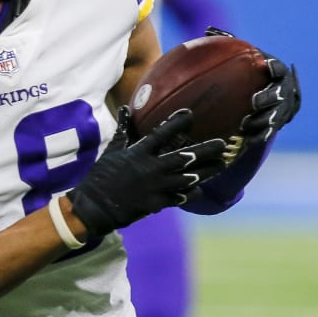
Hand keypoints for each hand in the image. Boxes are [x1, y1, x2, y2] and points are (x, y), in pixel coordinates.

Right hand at [67, 107, 225, 240]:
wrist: (94, 206)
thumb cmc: (101, 176)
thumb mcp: (112, 151)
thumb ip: (123, 131)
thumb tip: (126, 109)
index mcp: (138, 153)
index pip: (161, 134)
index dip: (176, 123)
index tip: (190, 114)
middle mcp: (151, 168)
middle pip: (184, 158)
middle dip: (205, 151)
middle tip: (223, 145)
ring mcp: (155, 187)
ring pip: (187, 178)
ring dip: (206, 172)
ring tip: (222, 165)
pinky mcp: (156, 203)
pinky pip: (179, 198)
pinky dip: (190, 194)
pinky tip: (200, 190)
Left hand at [204, 28, 300, 143]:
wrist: (261, 94)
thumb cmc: (247, 71)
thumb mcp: (240, 58)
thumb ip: (228, 44)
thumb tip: (208, 30)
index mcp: (276, 72)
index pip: (279, 69)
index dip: (276, 68)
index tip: (268, 67)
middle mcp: (284, 90)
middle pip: (280, 94)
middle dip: (269, 99)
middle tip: (254, 102)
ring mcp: (283, 108)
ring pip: (277, 116)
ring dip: (263, 121)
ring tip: (247, 125)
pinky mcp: (278, 124)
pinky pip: (271, 131)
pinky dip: (260, 134)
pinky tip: (247, 139)